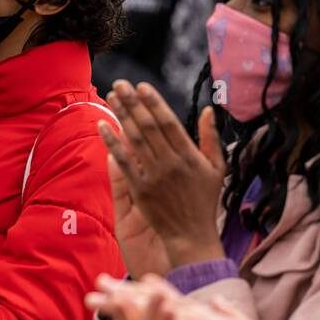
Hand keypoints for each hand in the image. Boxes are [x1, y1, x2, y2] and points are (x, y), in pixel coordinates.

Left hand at [102, 80, 225, 268]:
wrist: (191, 235)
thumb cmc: (204, 200)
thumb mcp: (217, 168)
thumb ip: (211, 138)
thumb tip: (208, 109)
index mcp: (190, 156)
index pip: (168, 122)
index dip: (153, 102)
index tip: (141, 86)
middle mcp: (171, 163)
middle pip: (148, 126)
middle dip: (132, 103)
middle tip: (120, 84)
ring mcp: (153, 176)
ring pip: (134, 140)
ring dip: (121, 115)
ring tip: (111, 96)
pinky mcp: (140, 189)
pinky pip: (123, 162)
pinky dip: (112, 143)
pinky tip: (103, 125)